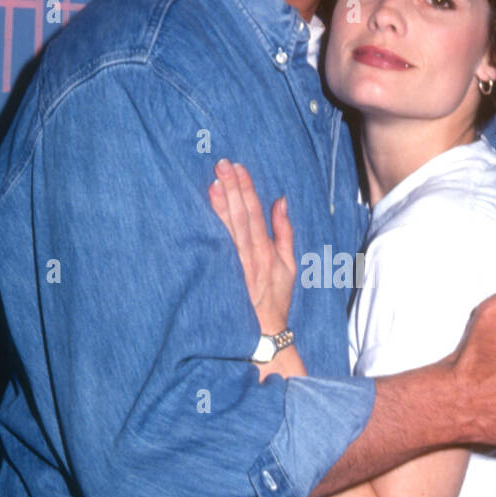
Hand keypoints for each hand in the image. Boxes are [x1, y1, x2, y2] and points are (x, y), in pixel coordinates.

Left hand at [208, 159, 295, 333]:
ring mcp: (237, 267)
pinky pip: (218, 248)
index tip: (239, 168)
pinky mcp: (225, 276)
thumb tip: (280, 201)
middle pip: (241, 216)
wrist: (264, 332)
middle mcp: (251, 256)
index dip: (247, 190)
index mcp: (267, 251)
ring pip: (229, 230)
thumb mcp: (289, 265)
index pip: (256, 213)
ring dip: (221, 204)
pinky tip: (206, 212)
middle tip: (222, 165)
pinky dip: (213, 228)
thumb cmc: (275, 297)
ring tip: (214, 182)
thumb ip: (284, 232)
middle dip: (233, 189)